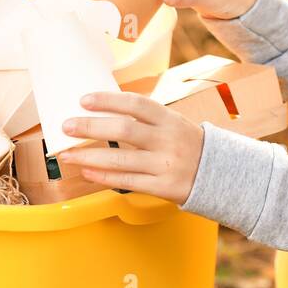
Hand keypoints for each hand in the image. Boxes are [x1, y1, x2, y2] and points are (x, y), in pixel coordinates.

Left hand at [56, 92, 205, 203]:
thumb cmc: (188, 145)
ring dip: (89, 156)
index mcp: (170, 119)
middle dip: (91, 127)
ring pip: (121, 159)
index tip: (83, 100)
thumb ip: (146, 119)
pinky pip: (127, 181)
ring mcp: (165, 164)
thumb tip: (103, 112)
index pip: (136, 104)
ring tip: (67, 156)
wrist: (221, 174)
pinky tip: (87, 172)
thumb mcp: (174, 124)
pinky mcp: (163, 186)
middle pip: (124, 130)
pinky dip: (104, 177)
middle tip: (67, 126)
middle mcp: (168, 140)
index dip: (109, 100)